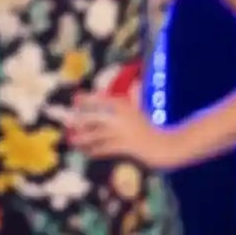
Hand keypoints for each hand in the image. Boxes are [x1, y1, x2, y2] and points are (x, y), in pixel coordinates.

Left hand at [67, 93, 181, 170]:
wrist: (167, 146)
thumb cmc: (152, 127)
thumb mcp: (142, 109)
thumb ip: (136, 95)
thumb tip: (136, 83)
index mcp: (124, 105)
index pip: (100, 99)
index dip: (86, 99)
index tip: (75, 99)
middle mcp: (121, 116)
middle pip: (94, 117)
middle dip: (79, 120)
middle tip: (69, 123)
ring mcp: (122, 132)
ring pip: (96, 135)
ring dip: (83, 138)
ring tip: (73, 141)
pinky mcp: (124, 146)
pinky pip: (104, 148)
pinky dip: (94, 150)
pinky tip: (88, 152)